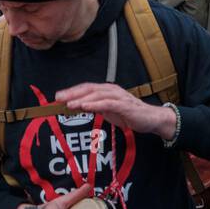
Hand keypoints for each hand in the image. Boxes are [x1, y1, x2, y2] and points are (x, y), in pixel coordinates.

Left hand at [55, 82, 177, 139]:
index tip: (58, 97)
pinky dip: (96, 104)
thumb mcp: (108, 111)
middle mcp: (111, 90)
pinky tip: (86, 107)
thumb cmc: (129, 115)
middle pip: (89, 88)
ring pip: (97, 95)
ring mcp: (118, 97)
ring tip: (69, 104)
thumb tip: (76, 107)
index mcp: (106, 91)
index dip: (72, 91)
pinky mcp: (125, 105)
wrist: (151, 119)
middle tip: (58, 98)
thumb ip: (94, 107)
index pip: (86, 88)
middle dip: (73, 93)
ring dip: (82, 99)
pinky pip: (108, 103)